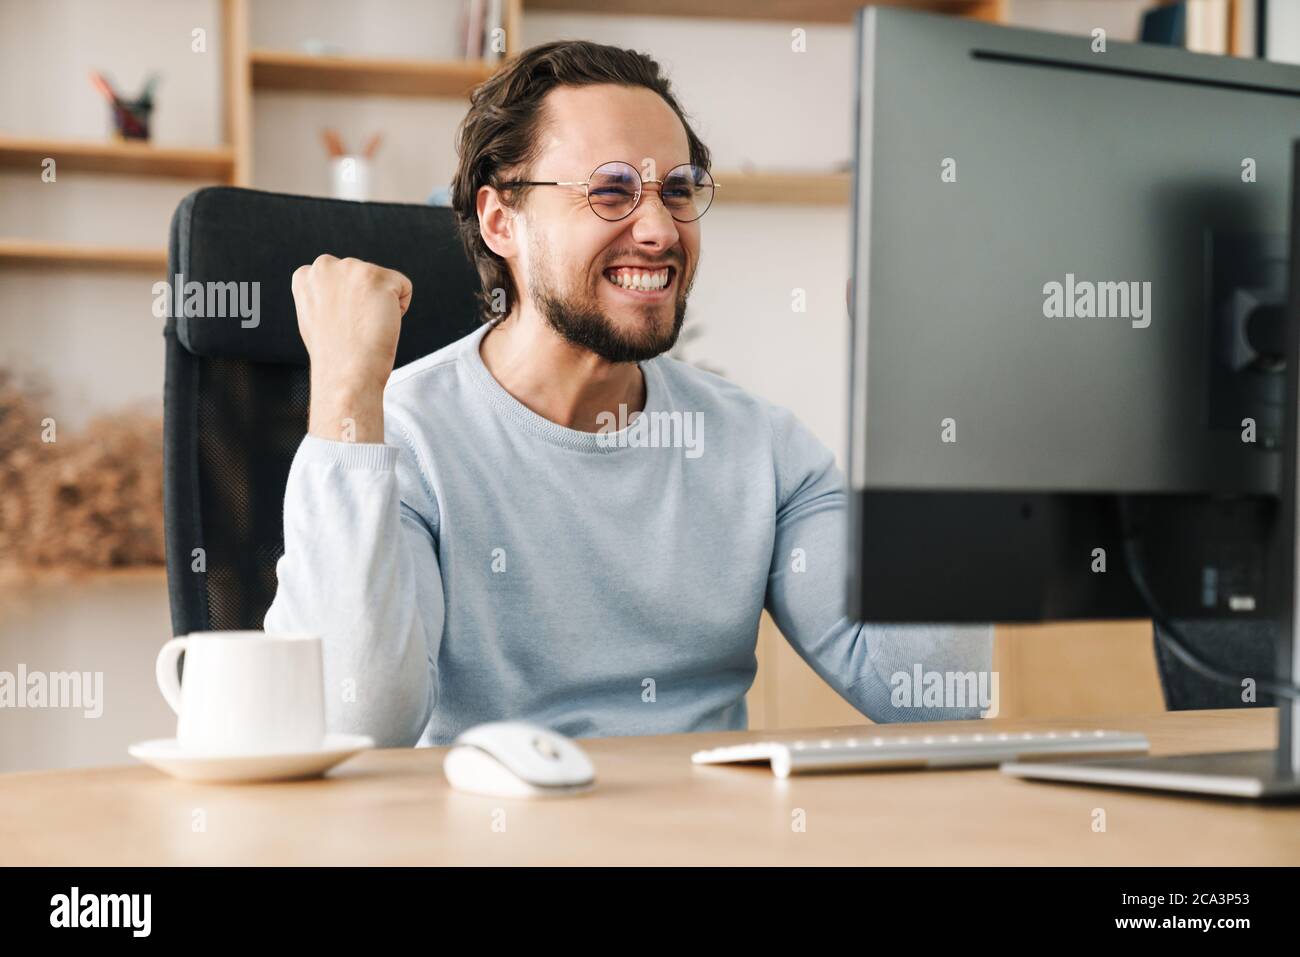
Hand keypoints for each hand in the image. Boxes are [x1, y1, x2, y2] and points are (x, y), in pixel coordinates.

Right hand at [292, 254, 411, 394]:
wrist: (345, 373)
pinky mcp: (377, 277)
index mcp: (306, 275)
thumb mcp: (314, 316)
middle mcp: (325, 266)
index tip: (343, 321)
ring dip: (382, 303)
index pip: (340, 275)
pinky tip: (380, 324)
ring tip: (365, 326)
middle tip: (355, 326)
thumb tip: (343, 292)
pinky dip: (400, 308)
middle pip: (364, 275)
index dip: (349, 301)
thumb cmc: (334, 355)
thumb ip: (324, 295)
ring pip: (384, 281)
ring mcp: (351, 269)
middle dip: (366, 299)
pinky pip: (404, 287)